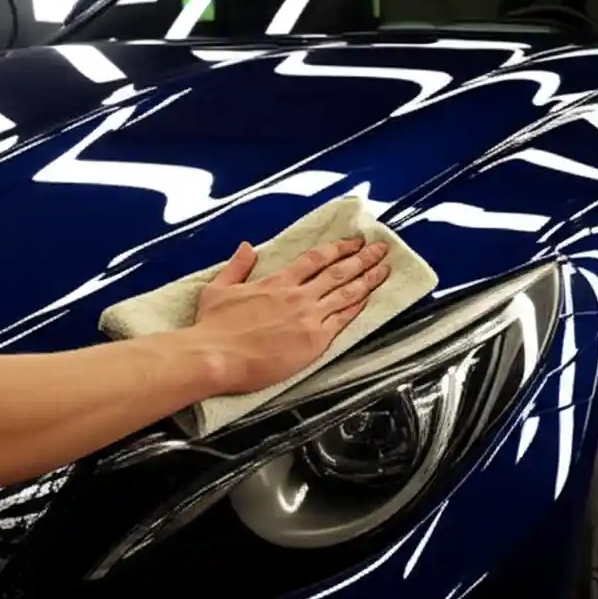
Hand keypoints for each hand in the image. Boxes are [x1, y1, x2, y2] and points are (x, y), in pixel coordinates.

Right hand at [187, 237, 390, 396]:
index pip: (316, 259)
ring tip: (384, 269)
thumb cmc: (213, 327)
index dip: (338, 248)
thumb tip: (246, 247)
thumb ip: (237, 266)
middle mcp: (298, 296)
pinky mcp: (314, 341)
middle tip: (381, 249)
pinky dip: (358, 307)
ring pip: (346, 293)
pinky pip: (343, 320)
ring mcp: (309, 317)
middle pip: (338, 271)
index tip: (354, 241)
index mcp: (277, 281)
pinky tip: (369, 299)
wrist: (215, 357)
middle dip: (363, 258)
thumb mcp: (218, 288)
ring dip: (368, 279)